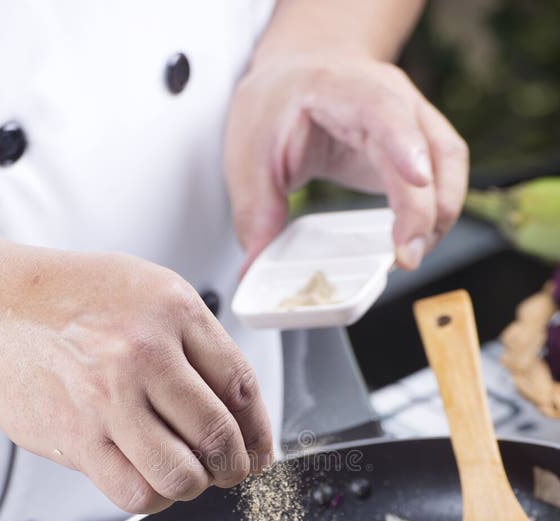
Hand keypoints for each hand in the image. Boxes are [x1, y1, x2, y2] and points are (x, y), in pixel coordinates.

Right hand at [0, 235, 272, 512]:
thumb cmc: (70, 297)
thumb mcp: (149, 290)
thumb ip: (197, 343)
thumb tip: (238, 409)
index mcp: (173, 310)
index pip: (242, 387)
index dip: (261, 432)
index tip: (261, 451)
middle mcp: (145, 352)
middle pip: (219, 436)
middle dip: (235, 467)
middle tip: (230, 471)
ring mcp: (109, 398)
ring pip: (182, 475)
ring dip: (194, 486)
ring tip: (186, 474)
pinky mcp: (77, 437)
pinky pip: (136, 493)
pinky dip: (154, 498)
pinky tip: (148, 479)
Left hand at [225, 55, 468, 270]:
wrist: (296, 78)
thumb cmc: (277, 106)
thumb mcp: (249, 154)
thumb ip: (256, 210)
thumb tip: (257, 263)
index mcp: (345, 89)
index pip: (384, 111)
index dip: (405, 145)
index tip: (417, 183)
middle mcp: (392, 99)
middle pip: (431, 148)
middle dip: (427, 208)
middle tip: (406, 257)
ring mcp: (412, 121)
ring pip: (449, 164)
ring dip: (440, 215)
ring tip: (411, 256)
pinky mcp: (418, 148)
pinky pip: (444, 179)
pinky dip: (435, 214)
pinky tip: (413, 242)